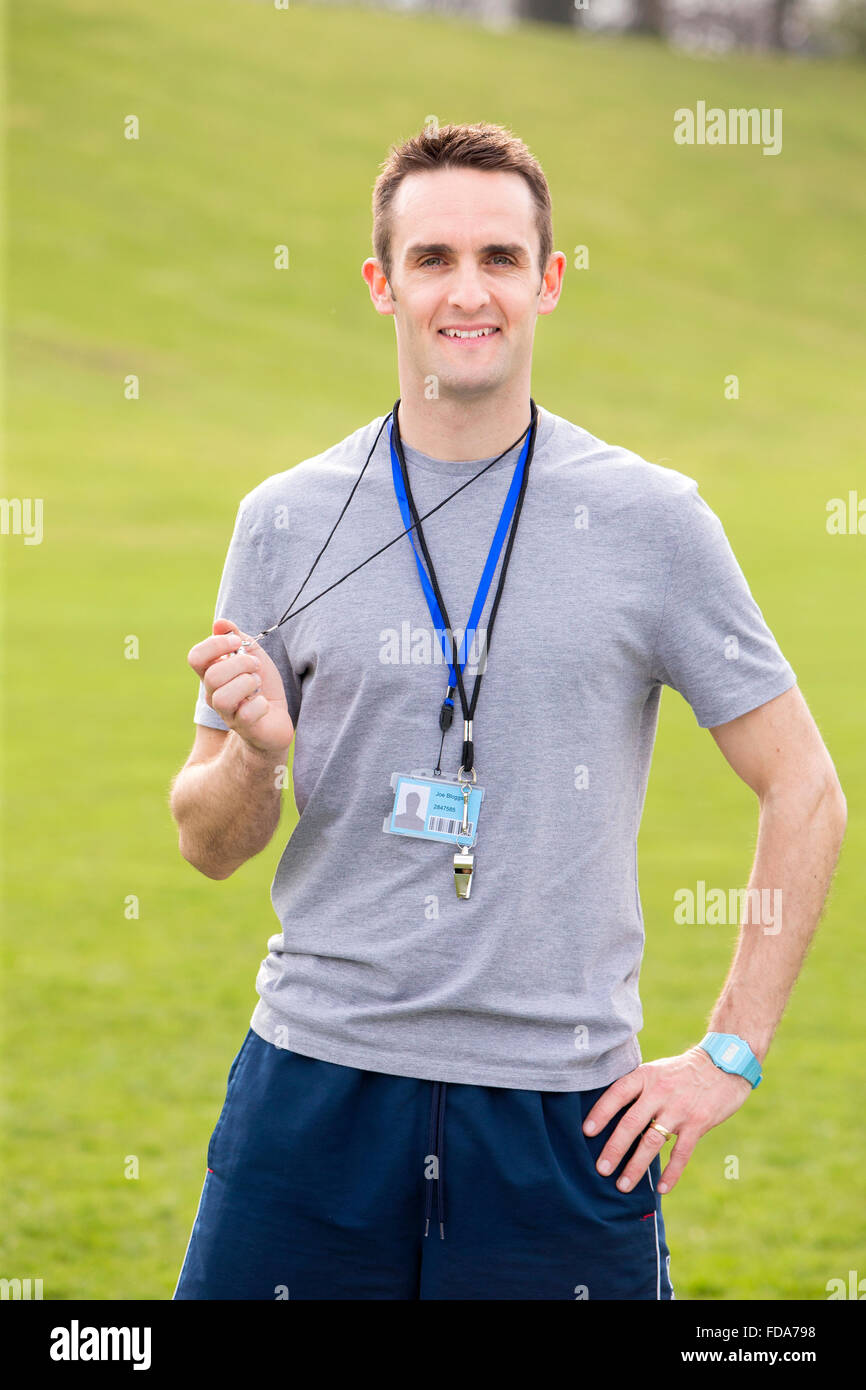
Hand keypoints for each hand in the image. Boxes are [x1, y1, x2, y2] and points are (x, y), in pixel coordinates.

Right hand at [188, 618, 294, 754]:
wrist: (276, 719)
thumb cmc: (260, 686)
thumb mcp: (252, 656)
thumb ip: (237, 638)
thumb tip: (220, 623)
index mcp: (211, 674)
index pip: (195, 657)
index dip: (215, 645)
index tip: (236, 642)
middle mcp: (213, 695)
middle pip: (213, 676)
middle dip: (241, 664)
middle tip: (255, 666)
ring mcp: (227, 714)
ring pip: (223, 698)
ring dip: (247, 684)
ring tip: (257, 684)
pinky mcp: (245, 728)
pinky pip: (247, 714)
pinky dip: (260, 705)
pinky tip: (264, 703)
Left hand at [582, 1046, 753, 1194]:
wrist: (723, 1065)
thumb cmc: (680, 1072)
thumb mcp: (656, 1071)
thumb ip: (636, 1090)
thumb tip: (607, 1116)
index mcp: (645, 1076)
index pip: (618, 1094)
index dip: (601, 1112)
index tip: (586, 1132)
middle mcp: (660, 1091)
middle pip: (631, 1122)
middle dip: (614, 1148)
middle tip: (601, 1169)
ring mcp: (680, 1108)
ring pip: (653, 1141)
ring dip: (636, 1166)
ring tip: (623, 1185)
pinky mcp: (699, 1123)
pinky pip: (681, 1152)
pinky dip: (671, 1173)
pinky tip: (661, 1189)